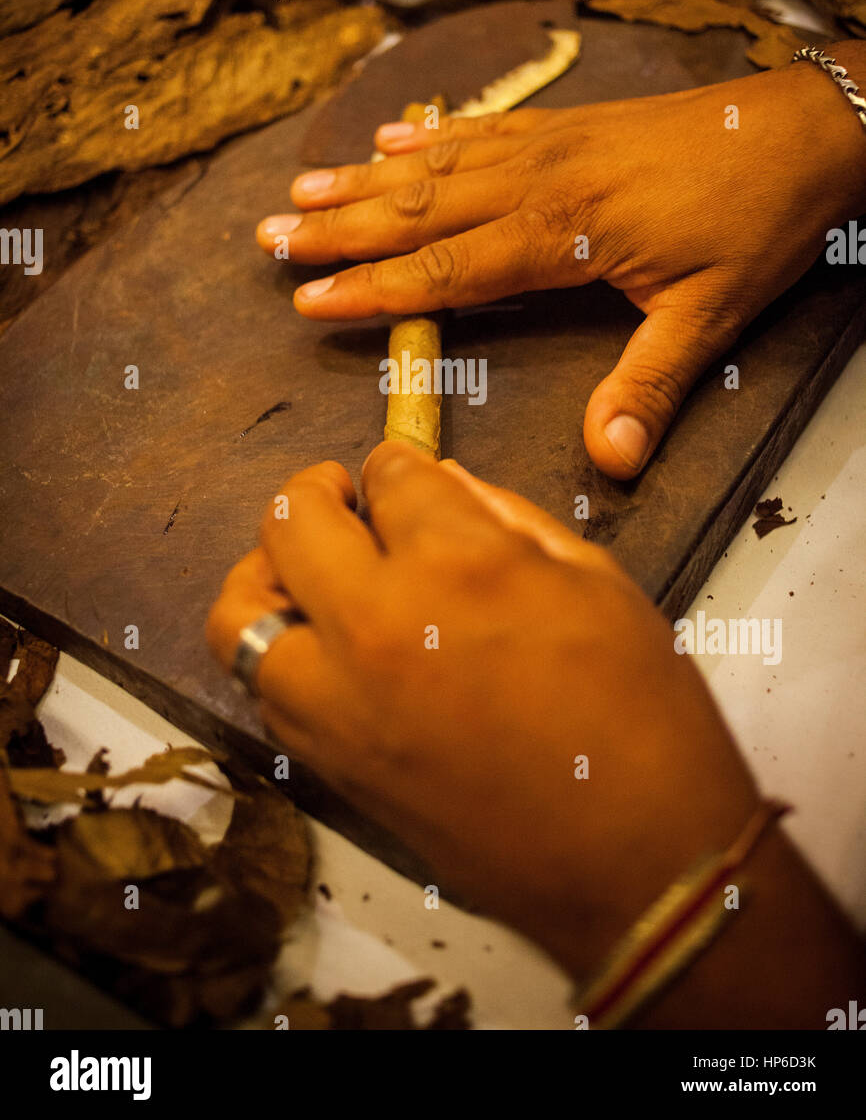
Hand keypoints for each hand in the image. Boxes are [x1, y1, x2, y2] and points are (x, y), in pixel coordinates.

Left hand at [207, 442, 759, 979]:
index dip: (398, 468)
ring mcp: (340, 702)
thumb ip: (510, 518)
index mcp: (457, 564)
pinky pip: (264, 690)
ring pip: (242, 613)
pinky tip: (326, 650)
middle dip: (315, 492)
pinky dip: (279, 654)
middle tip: (345, 500)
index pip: (388, 475)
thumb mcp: (598, 584)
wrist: (636, 864)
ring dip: (269, 577)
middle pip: (290, 521)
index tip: (407, 479)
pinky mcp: (332, 765)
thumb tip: (445, 483)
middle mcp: (377, 624)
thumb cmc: (641, 718)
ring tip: (309, 574)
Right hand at [258, 49, 864, 478]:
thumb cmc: (760, 224)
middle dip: (341, 229)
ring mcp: (552, 144)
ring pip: (438, 166)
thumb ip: (648, 387)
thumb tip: (606, 461)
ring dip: (365, 182)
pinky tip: (389, 140)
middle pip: (422, 210)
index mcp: (566, 233)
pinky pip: (482, 128)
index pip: (450, 269)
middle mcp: (542, 180)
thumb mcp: (712, 317)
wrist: (809, 128)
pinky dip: (430, 136)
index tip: (308, 301)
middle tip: (270, 241)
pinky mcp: (569, 124)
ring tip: (299, 191)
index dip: (374, 288)